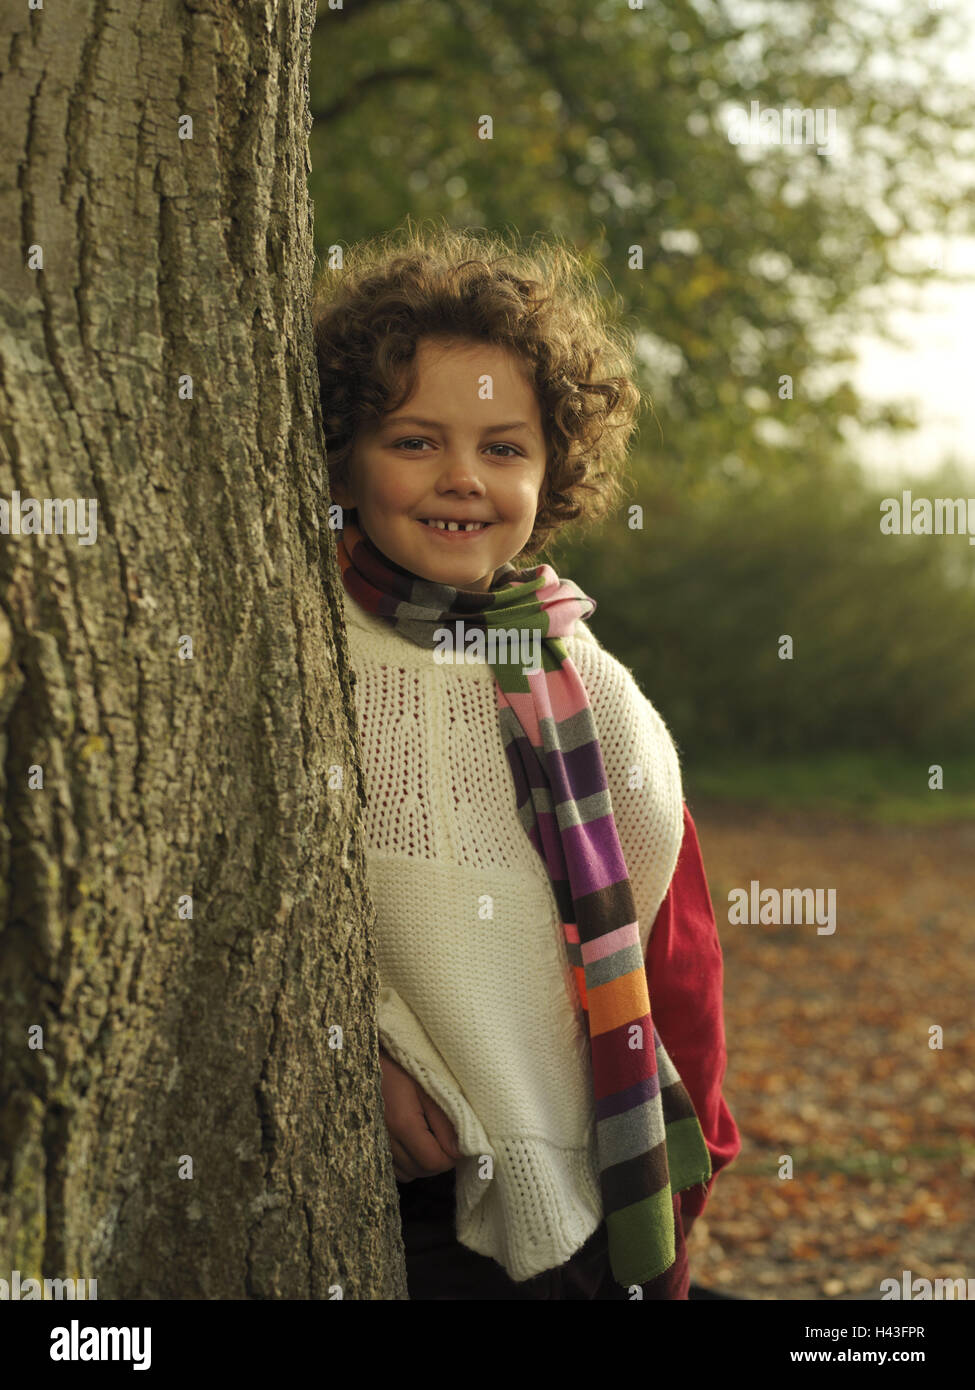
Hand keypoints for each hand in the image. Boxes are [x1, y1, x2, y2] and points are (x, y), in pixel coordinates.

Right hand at [379, 1046, 460, 1181]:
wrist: (367, 1055)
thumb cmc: (402, 1063)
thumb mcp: (430, 1084)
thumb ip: (446, 1119)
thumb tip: (460, 1151)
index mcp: (402, 1122)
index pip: (434, 1162)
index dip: (452, 1156)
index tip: (460, 1139)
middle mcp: (384, 1138)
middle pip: (421, 1170)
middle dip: (440, 1159)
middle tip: (447, 1135)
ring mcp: (373, 1142)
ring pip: (407, 1172)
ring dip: (422, 1161)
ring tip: (429, 1135)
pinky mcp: (368, 1142)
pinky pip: (392, 1168)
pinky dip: (406, 1161)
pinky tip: (413, 1140)